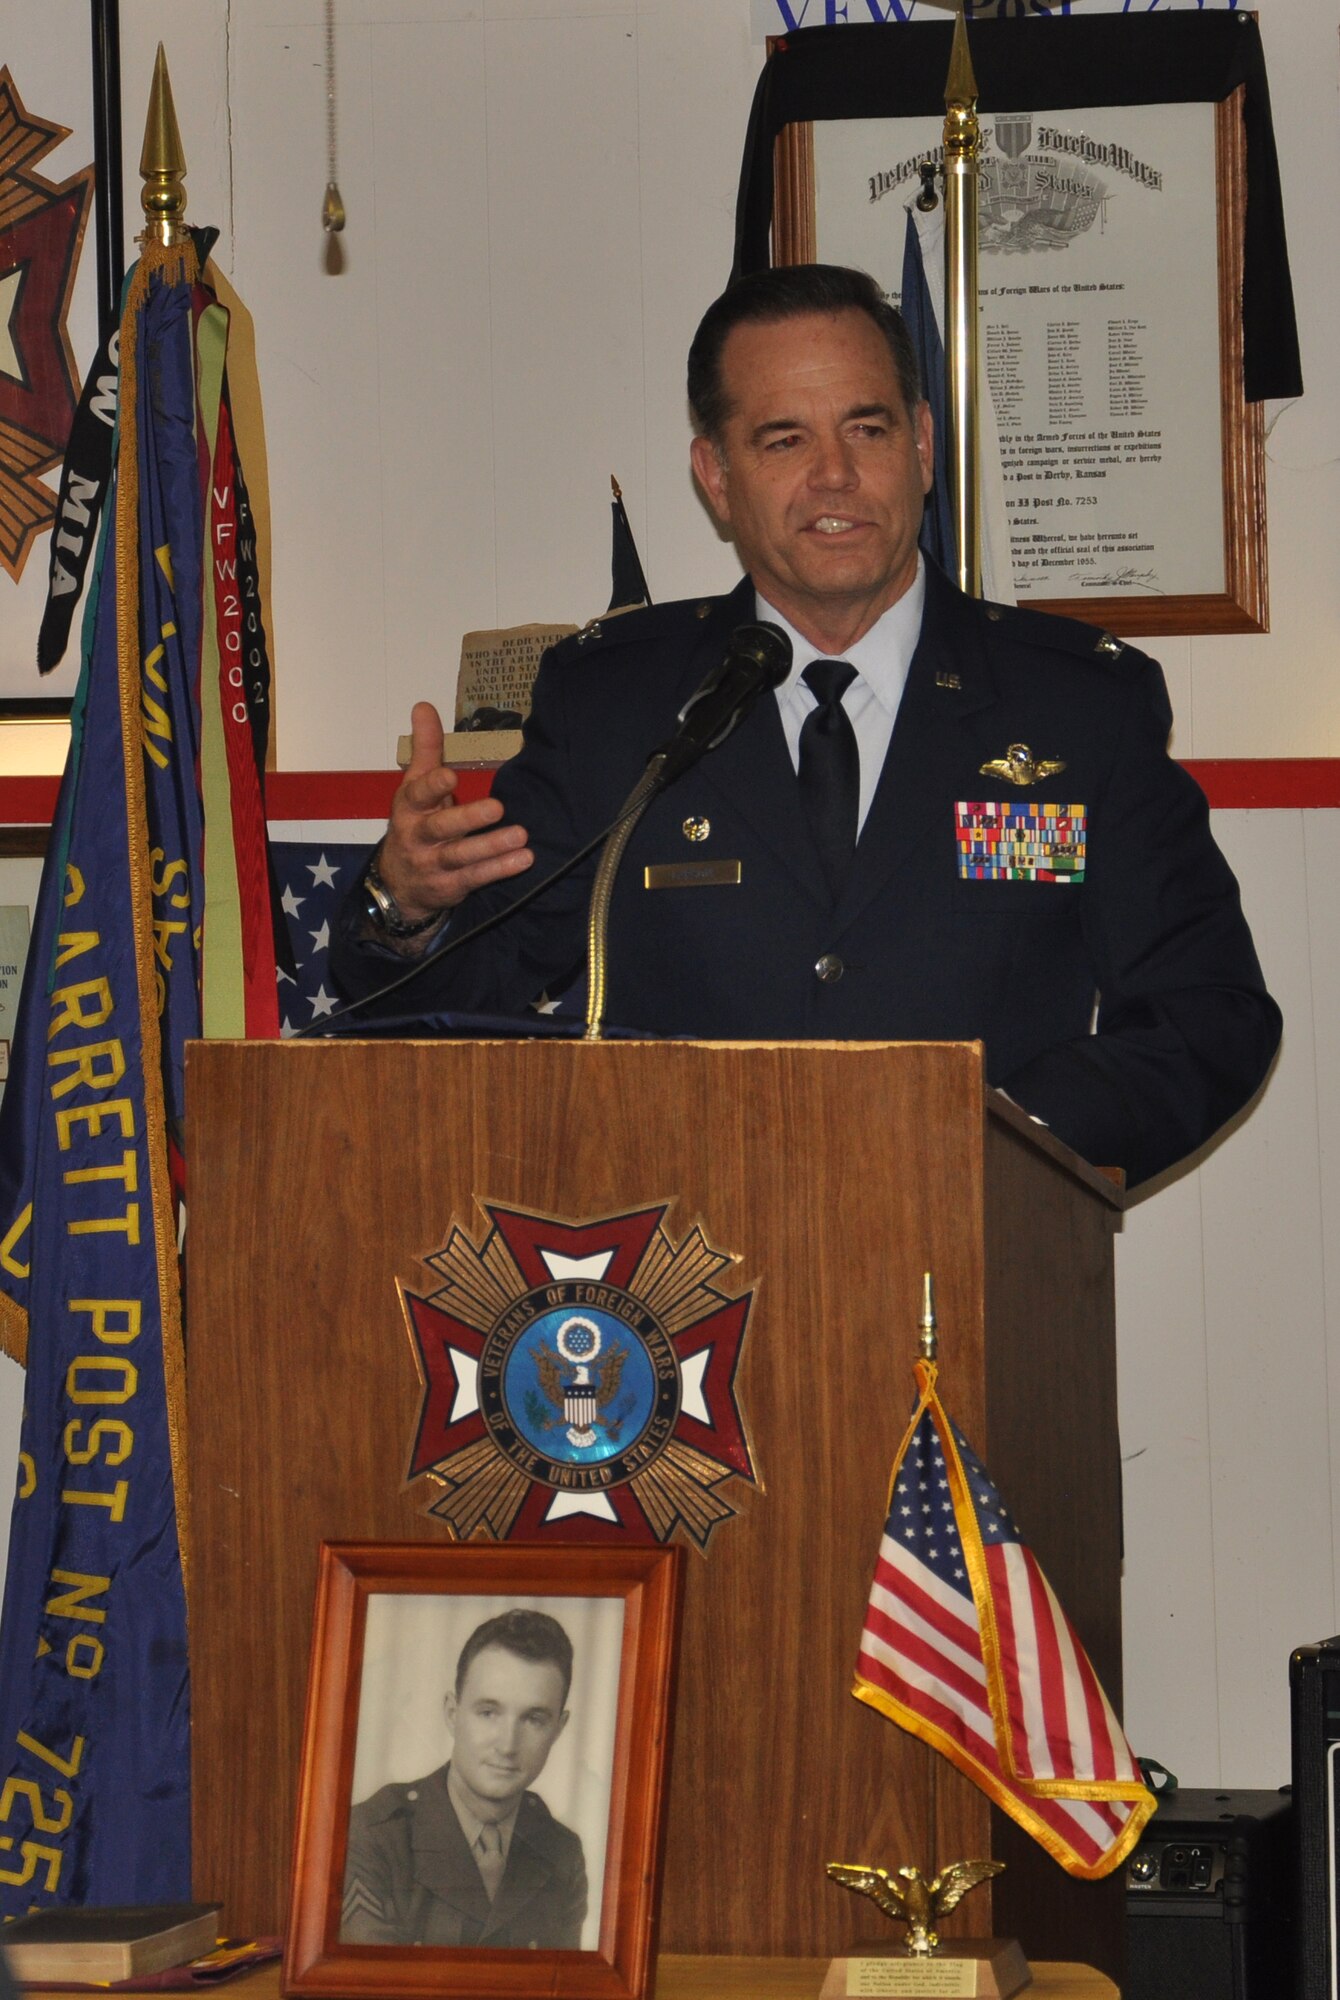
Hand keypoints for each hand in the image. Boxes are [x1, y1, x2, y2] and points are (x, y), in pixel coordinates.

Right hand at [375, 702, 533, 921]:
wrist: (398, 884)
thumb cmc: (414, 823)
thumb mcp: (414, 786)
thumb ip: (425, 747)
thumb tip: (424, 705)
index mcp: (409, 807)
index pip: (418, 794)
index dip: (433, 786)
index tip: (450, 776)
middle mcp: (418, 837)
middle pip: (441, 828)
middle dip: (467, 819)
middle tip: (497, 807)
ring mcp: (434, 864)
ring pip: (462, 857)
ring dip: (492, 847)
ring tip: (520, 835)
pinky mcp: (451, 886)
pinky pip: (476, 878)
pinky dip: (500, 869)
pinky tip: (523, 859)